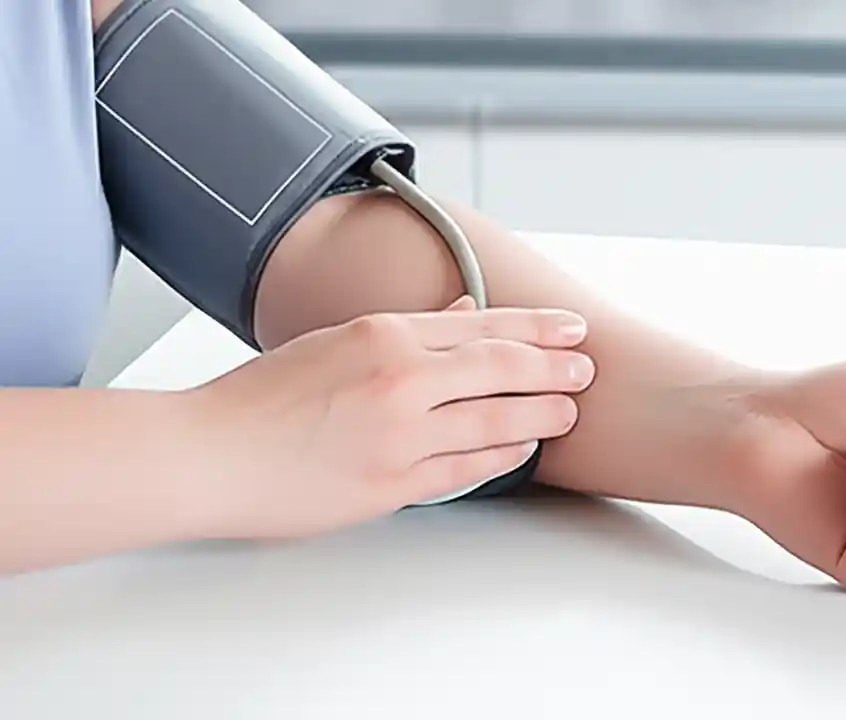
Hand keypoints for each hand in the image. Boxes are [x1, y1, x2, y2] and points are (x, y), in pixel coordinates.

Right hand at [185, 297, 595, 539]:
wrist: (208, 455)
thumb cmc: (259, 398)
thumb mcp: (332, 341)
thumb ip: (406, 330)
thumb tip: (463, 310)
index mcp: (382, 334)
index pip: (480, 323)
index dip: (534, 327)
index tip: (570, 329)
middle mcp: (398, 379)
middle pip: (500, 368)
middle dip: (552, 368)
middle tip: (586, 369)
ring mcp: (399, 434)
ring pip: (494, 420)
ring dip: (540, 414)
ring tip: (569, 411)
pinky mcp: (392, 484)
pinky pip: (466, 467)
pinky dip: (501, 455)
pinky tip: (522, 447)